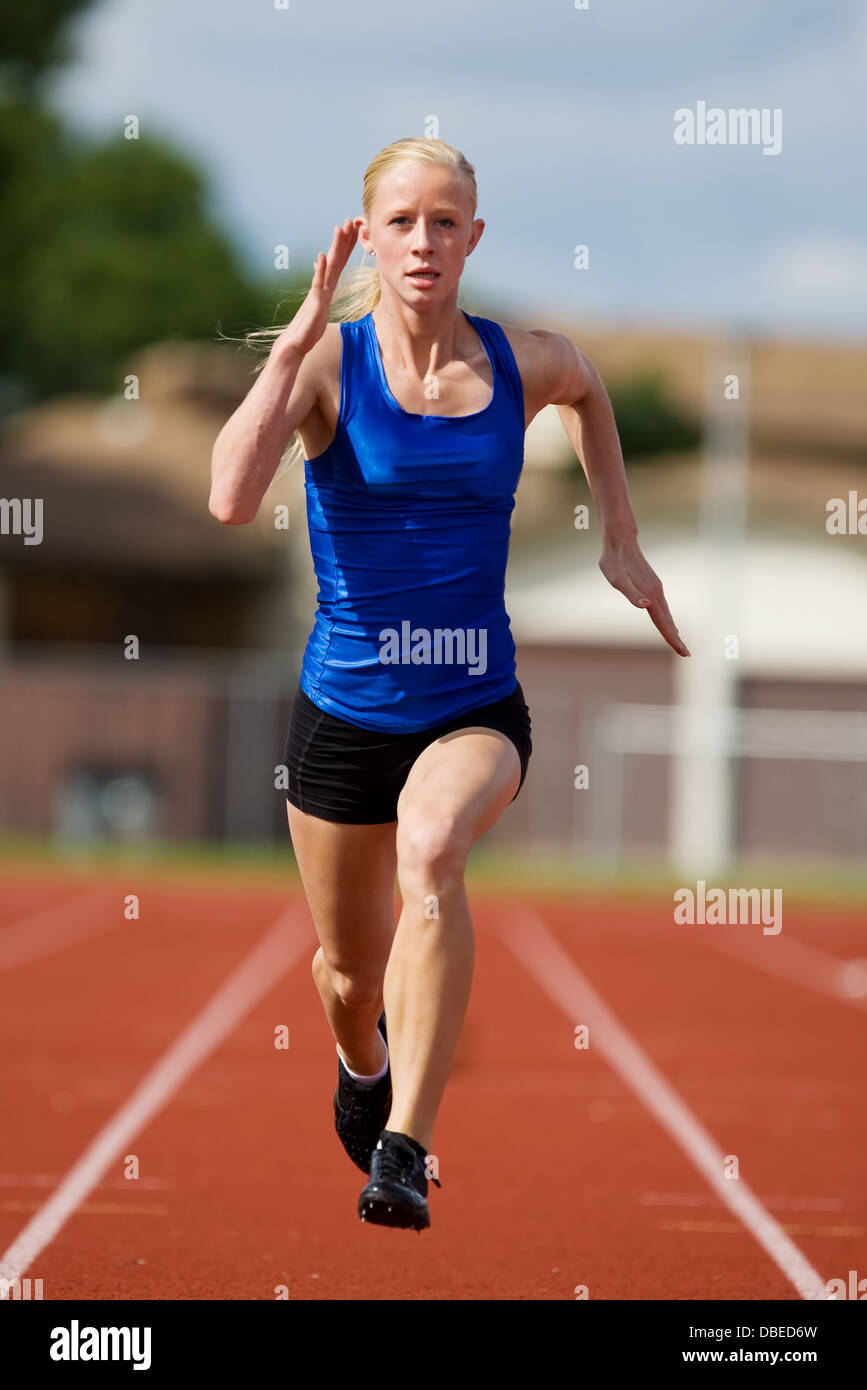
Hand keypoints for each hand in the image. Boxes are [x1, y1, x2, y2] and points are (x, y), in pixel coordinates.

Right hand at [273, 217, 361, 359]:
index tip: (355, 230)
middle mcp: (322, 286)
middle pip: (336, 258)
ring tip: (340, 228)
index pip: (339, 262)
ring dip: (335, 246)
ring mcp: (318, 292)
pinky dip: (320, 269)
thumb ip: (322, 296)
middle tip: (351, 219)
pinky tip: (322, 256)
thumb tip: (324, 286)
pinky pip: (318, 283)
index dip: (347, 246)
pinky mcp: (315, 302)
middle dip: (344, 239)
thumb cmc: (308, 330)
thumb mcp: (320, 309)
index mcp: (326, 287)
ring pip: (329, 265)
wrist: (295, 344)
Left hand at [599, 532, 688, 655]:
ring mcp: (656, 588)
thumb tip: (646, 606)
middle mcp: (656, 592)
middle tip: (686, 654)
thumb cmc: (614, 560)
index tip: (683, 651)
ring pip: (666, 613)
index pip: (662, 621)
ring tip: (679, 643)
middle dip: (675, 638)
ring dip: (673, 629)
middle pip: (667, 620)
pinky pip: (662, 607)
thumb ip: (631, 594)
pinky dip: (668, 618)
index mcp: (649, 593)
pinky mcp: (653, 585)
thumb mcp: (616, 579)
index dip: (671, 637)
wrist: (621, 539)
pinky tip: (668, 622)